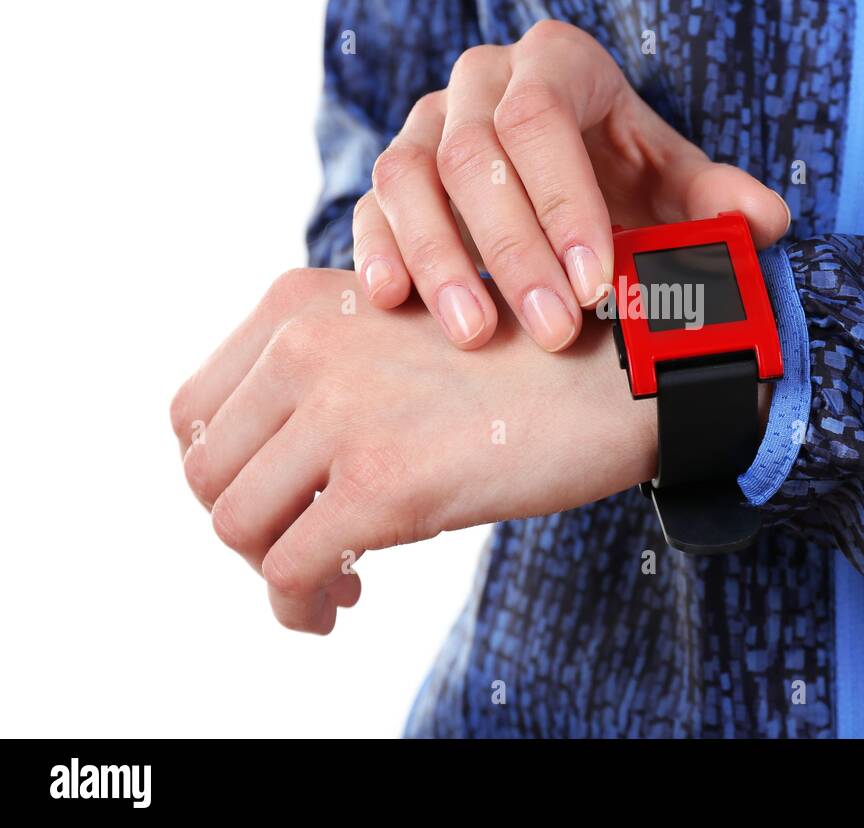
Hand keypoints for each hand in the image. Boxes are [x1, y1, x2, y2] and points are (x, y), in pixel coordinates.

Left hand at [170, 268, 657, 633]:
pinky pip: (290, 571)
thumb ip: (327, 373)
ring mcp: (341, 415)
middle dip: (250, 526)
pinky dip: (301, 606)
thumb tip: (270, 471)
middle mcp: (305, 347)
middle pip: (207, 471)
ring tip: (334, 584)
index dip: (226, 472)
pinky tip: (343, 604)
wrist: (621, 374)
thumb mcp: (402, 334)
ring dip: (273, 570)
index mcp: (303, 304)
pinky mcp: (381, 485)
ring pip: (236, 524)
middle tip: (307, 551)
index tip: (278, 502)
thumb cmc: (527, 361)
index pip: (195, 410)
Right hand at [351, 19, 790, 351]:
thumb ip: (718, 199)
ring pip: (408, 176)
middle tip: (553, 330)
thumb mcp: (676, 182)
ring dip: (440, 259)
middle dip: (515, 249)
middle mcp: (480, 81)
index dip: (564, 201)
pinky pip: (371, 205)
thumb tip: (767, 222)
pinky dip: (380, 253)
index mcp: (558, 62)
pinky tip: (394, 303)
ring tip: (476, 334)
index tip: (598, 283)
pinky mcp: (392, 172)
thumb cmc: (627, 176)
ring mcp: (426, 124)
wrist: (569, 179)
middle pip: (475, 153)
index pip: (543, 117)